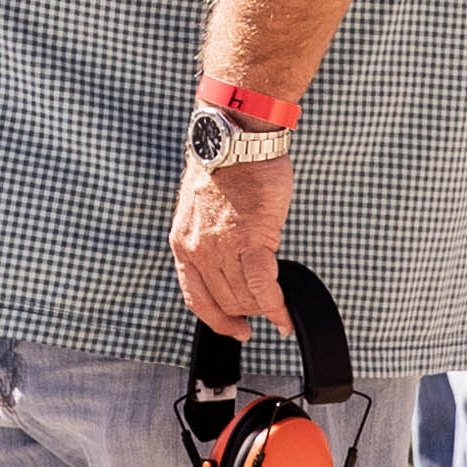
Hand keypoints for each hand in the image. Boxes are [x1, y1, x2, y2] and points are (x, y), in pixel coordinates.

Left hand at [168, 150, 291, 343]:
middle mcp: (196, 250)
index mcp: (182, 243)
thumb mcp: (203, 211)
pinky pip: (262, 286)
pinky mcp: (250, 239)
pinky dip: (275, 306)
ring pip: (244, 298)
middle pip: (224, 302)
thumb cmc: (229, 168)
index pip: (196, 299)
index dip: (218, 320)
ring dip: (263, 307)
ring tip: (278, 304)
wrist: (236, 138)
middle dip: (247, 311)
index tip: (236, 328)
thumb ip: (211, 240)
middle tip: (266, 308)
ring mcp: (221, 247)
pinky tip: (285, 316)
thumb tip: (232, 265)